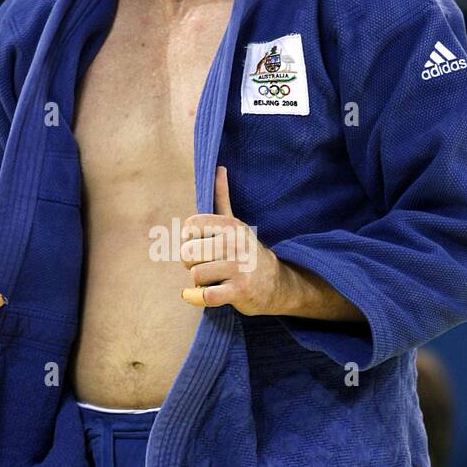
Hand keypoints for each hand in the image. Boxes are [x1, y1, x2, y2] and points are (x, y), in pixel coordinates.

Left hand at [178, 166, 284, 313]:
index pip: (190, 227)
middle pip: (188, 254)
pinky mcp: (240, 290)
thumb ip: (222, 198)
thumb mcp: (236, 224)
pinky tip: (200, 295)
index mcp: (230, 225)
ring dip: (199, 282)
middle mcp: (235, 243)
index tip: (202, 246)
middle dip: (192, 264)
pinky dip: (196, 298)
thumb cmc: (247, 253)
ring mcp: (238, 267)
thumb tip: (219, 168)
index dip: (189, 240)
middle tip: (208, 266)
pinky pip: (204, 296)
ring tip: (214, 279)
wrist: (277, 284)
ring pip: (195, 275)